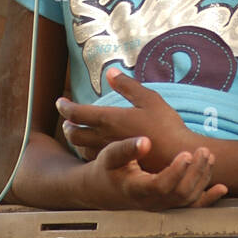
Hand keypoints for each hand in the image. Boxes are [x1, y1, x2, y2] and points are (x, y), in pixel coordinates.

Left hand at [59, 69, 195, 171]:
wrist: (177, 157)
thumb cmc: (166, 125)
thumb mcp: (149, 99)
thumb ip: (128, 86)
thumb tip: (111, 72)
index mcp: (110, 119)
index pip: (77, 113)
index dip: (65, 107)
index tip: (60, 102)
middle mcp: (104, 138)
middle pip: (74, 134)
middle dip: (67, 125)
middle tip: (67, 120)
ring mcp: (110, 154)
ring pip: (82, 148)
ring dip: (76, 139)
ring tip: (77, 133)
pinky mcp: (118, 165)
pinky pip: (94, 158)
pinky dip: (88, 151)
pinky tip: (95, 147)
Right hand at [85, 137, 227, 210]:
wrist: (106, 189)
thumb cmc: (108, 168)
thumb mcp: (110, 155)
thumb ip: (127, 149)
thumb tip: (145, 141)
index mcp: (136, 189)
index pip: (161, 185)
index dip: (176, 172)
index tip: (186, 153)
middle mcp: (152, 202)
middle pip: (180, 193)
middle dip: (195, 171)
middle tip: (203, 150)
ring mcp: (162, 206)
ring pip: (189, 198)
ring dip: (202, 177)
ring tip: (208, 155)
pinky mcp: (170, 205)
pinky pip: (192, 207)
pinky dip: (208, 198)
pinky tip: (222, 188)